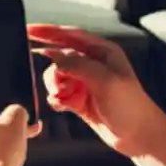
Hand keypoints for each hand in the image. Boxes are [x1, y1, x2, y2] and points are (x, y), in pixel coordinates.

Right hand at [30, 24, 165, 157]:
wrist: (138, 135)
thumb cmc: (130, 105)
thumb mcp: (104, 80)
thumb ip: (76, 65)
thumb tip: (51, 54)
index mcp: (102, 51)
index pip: (70, 35)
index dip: (48, 31)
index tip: (28, 30)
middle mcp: (92, 64)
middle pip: (60, 56)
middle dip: (54, 69)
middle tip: (59, 85)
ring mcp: (85, 82)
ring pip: (56, 76)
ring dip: (55, 87)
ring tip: (64, 98)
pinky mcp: (79, 100)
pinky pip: (58, 94)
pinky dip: (56, 99)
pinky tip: (61, 106)